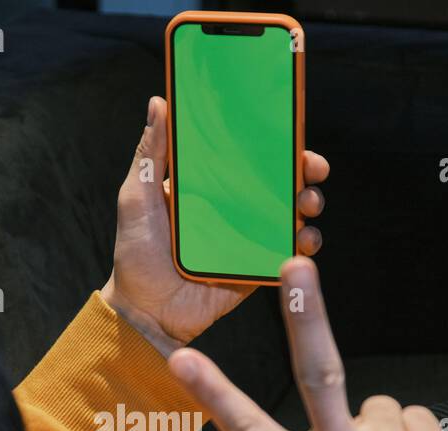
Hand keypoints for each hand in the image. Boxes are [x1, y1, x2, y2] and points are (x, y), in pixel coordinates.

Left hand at [101, 96, 329, 355]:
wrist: (145, 311)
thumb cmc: (135, 253)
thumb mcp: (137, 197)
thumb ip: (150, 153)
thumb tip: (160, 102)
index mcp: (207, 184)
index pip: (246, 153)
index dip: (272, 139)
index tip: (290, 127)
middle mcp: (231, 207)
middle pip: (277, 180)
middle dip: (303, 169)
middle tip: (312, 167)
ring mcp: (247, 237)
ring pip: (289, 213)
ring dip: (308, 203)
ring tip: (307, 204)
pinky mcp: (256, 268)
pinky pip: (287, 252)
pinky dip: (303, 244)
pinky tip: (303, 240)